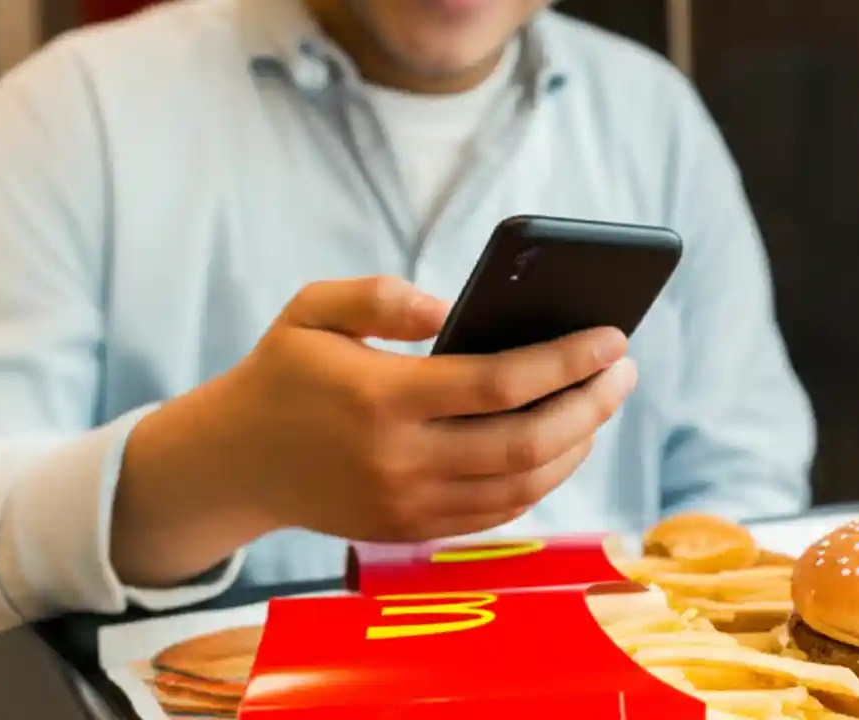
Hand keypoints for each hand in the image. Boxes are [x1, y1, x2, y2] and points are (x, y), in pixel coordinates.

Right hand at [113, 276, 636, 585]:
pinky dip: (542, 480)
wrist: (235, 463)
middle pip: (527, 442)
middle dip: (591, 404)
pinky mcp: (410, 530)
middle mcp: (400, 461)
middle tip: (624, 370)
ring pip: (523, 486)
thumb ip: (381, 296)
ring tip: (600, 403)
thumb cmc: (284, 372)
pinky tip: (560, 443)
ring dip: (576, 445)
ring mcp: (407, 505)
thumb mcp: (312, 310)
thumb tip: (452, 311)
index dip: (567, 361)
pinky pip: (498, 512)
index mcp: (381, 398)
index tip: (613, 336)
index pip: (500, 384)